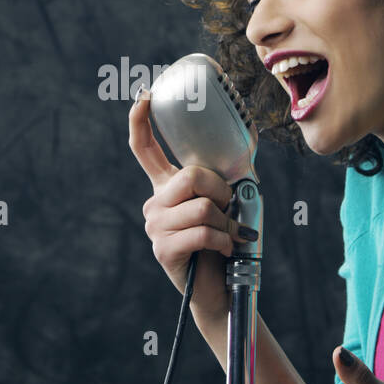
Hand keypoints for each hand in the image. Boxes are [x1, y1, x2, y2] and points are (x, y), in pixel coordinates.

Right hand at [127, 85, 255, 307]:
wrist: (220, 288)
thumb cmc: (224, 242)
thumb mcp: (224, 204)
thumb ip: (222, 182)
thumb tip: (243, 158)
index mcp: (165, 187)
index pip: (144, 148)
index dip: (141, 120)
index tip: (145, 95)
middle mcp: (154, 203)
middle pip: (191, 176)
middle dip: (221, 191)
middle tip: (229, 208)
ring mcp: (155, 227)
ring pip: (201, 207)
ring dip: (226, 221)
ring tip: (229, 234)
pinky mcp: (163, 249)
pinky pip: (203, 232)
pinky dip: (224, 240)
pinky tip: (224, 248)